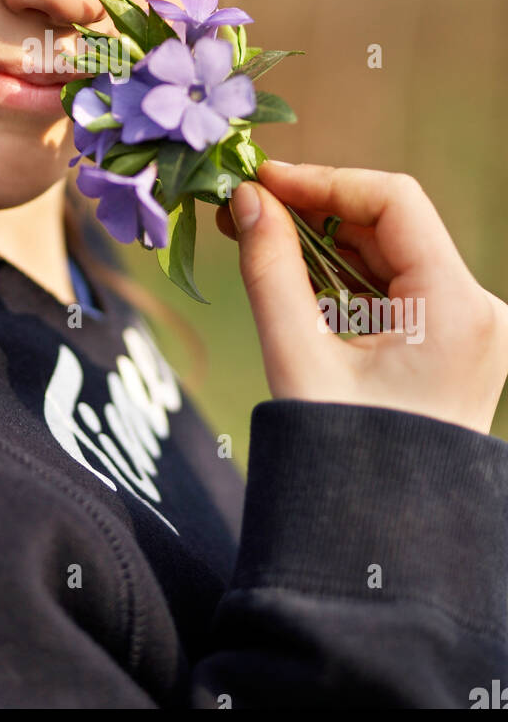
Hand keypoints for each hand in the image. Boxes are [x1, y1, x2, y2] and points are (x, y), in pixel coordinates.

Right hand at [215, 159, 507, 435]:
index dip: (323, 180)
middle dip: (315, 209)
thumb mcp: (297, 357)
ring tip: (256, 232)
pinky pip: (393, 285)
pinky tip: (290, 269)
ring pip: (390, 252)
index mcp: (457, 309)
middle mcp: (477, 310)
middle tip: (244, 204)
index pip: (394, 200)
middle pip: (391, 224)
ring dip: (323, 240)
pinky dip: (342, 273)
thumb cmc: (343, 460)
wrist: (381, 542)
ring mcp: (467, 328)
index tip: (261, 179)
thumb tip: (246, 199)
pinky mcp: (448, 344)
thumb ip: (269, 268)